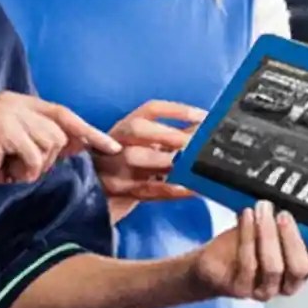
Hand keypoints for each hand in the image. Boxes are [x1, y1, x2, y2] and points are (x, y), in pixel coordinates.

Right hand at [0, 92, 121, 197]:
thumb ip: (51, 141)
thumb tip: (86, 140)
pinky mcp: (2, 129)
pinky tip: (5, 171)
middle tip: (22, 167)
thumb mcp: (24, 150)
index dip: (89, 132)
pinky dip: (24, 171)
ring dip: (35, 166)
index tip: (112, 147)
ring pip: (50, 145)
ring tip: (11, 167)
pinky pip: (35, 156)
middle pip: (60, 132)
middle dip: (49, 158)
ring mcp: (8, 112)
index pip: (64, 114)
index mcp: (20, 101)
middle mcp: (14, 101)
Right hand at [94, 100, 204, 222]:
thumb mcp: (145, 149)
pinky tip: (191, 189)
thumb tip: (208, 130)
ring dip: (166, 159)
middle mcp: (116, 141)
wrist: (99, 197)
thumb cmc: (129, 168)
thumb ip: (174, 138)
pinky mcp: (119, 192)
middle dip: (168, 133)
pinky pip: (147, 188)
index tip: (204, 117)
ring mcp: (114, 167)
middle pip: (137, 128)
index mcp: (127, 127)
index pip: (151, 110)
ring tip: (190, 164)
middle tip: (194, 143)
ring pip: (135, 157)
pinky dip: (171, 189)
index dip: (178, 111)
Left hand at [189, 200, 307, 301]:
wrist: (212, 258)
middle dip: (292, 238)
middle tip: (283, 214)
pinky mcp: (242, 289)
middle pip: (299, 268)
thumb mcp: (273, 229)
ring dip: (268, 234)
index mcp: (301, 268)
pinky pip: (248, 264)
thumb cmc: (247, 241)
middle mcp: (287, 284)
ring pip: (274, 266)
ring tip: (262, 209)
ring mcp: (264, 290)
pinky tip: (246, 217)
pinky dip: (248, 236)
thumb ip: (298, 228)